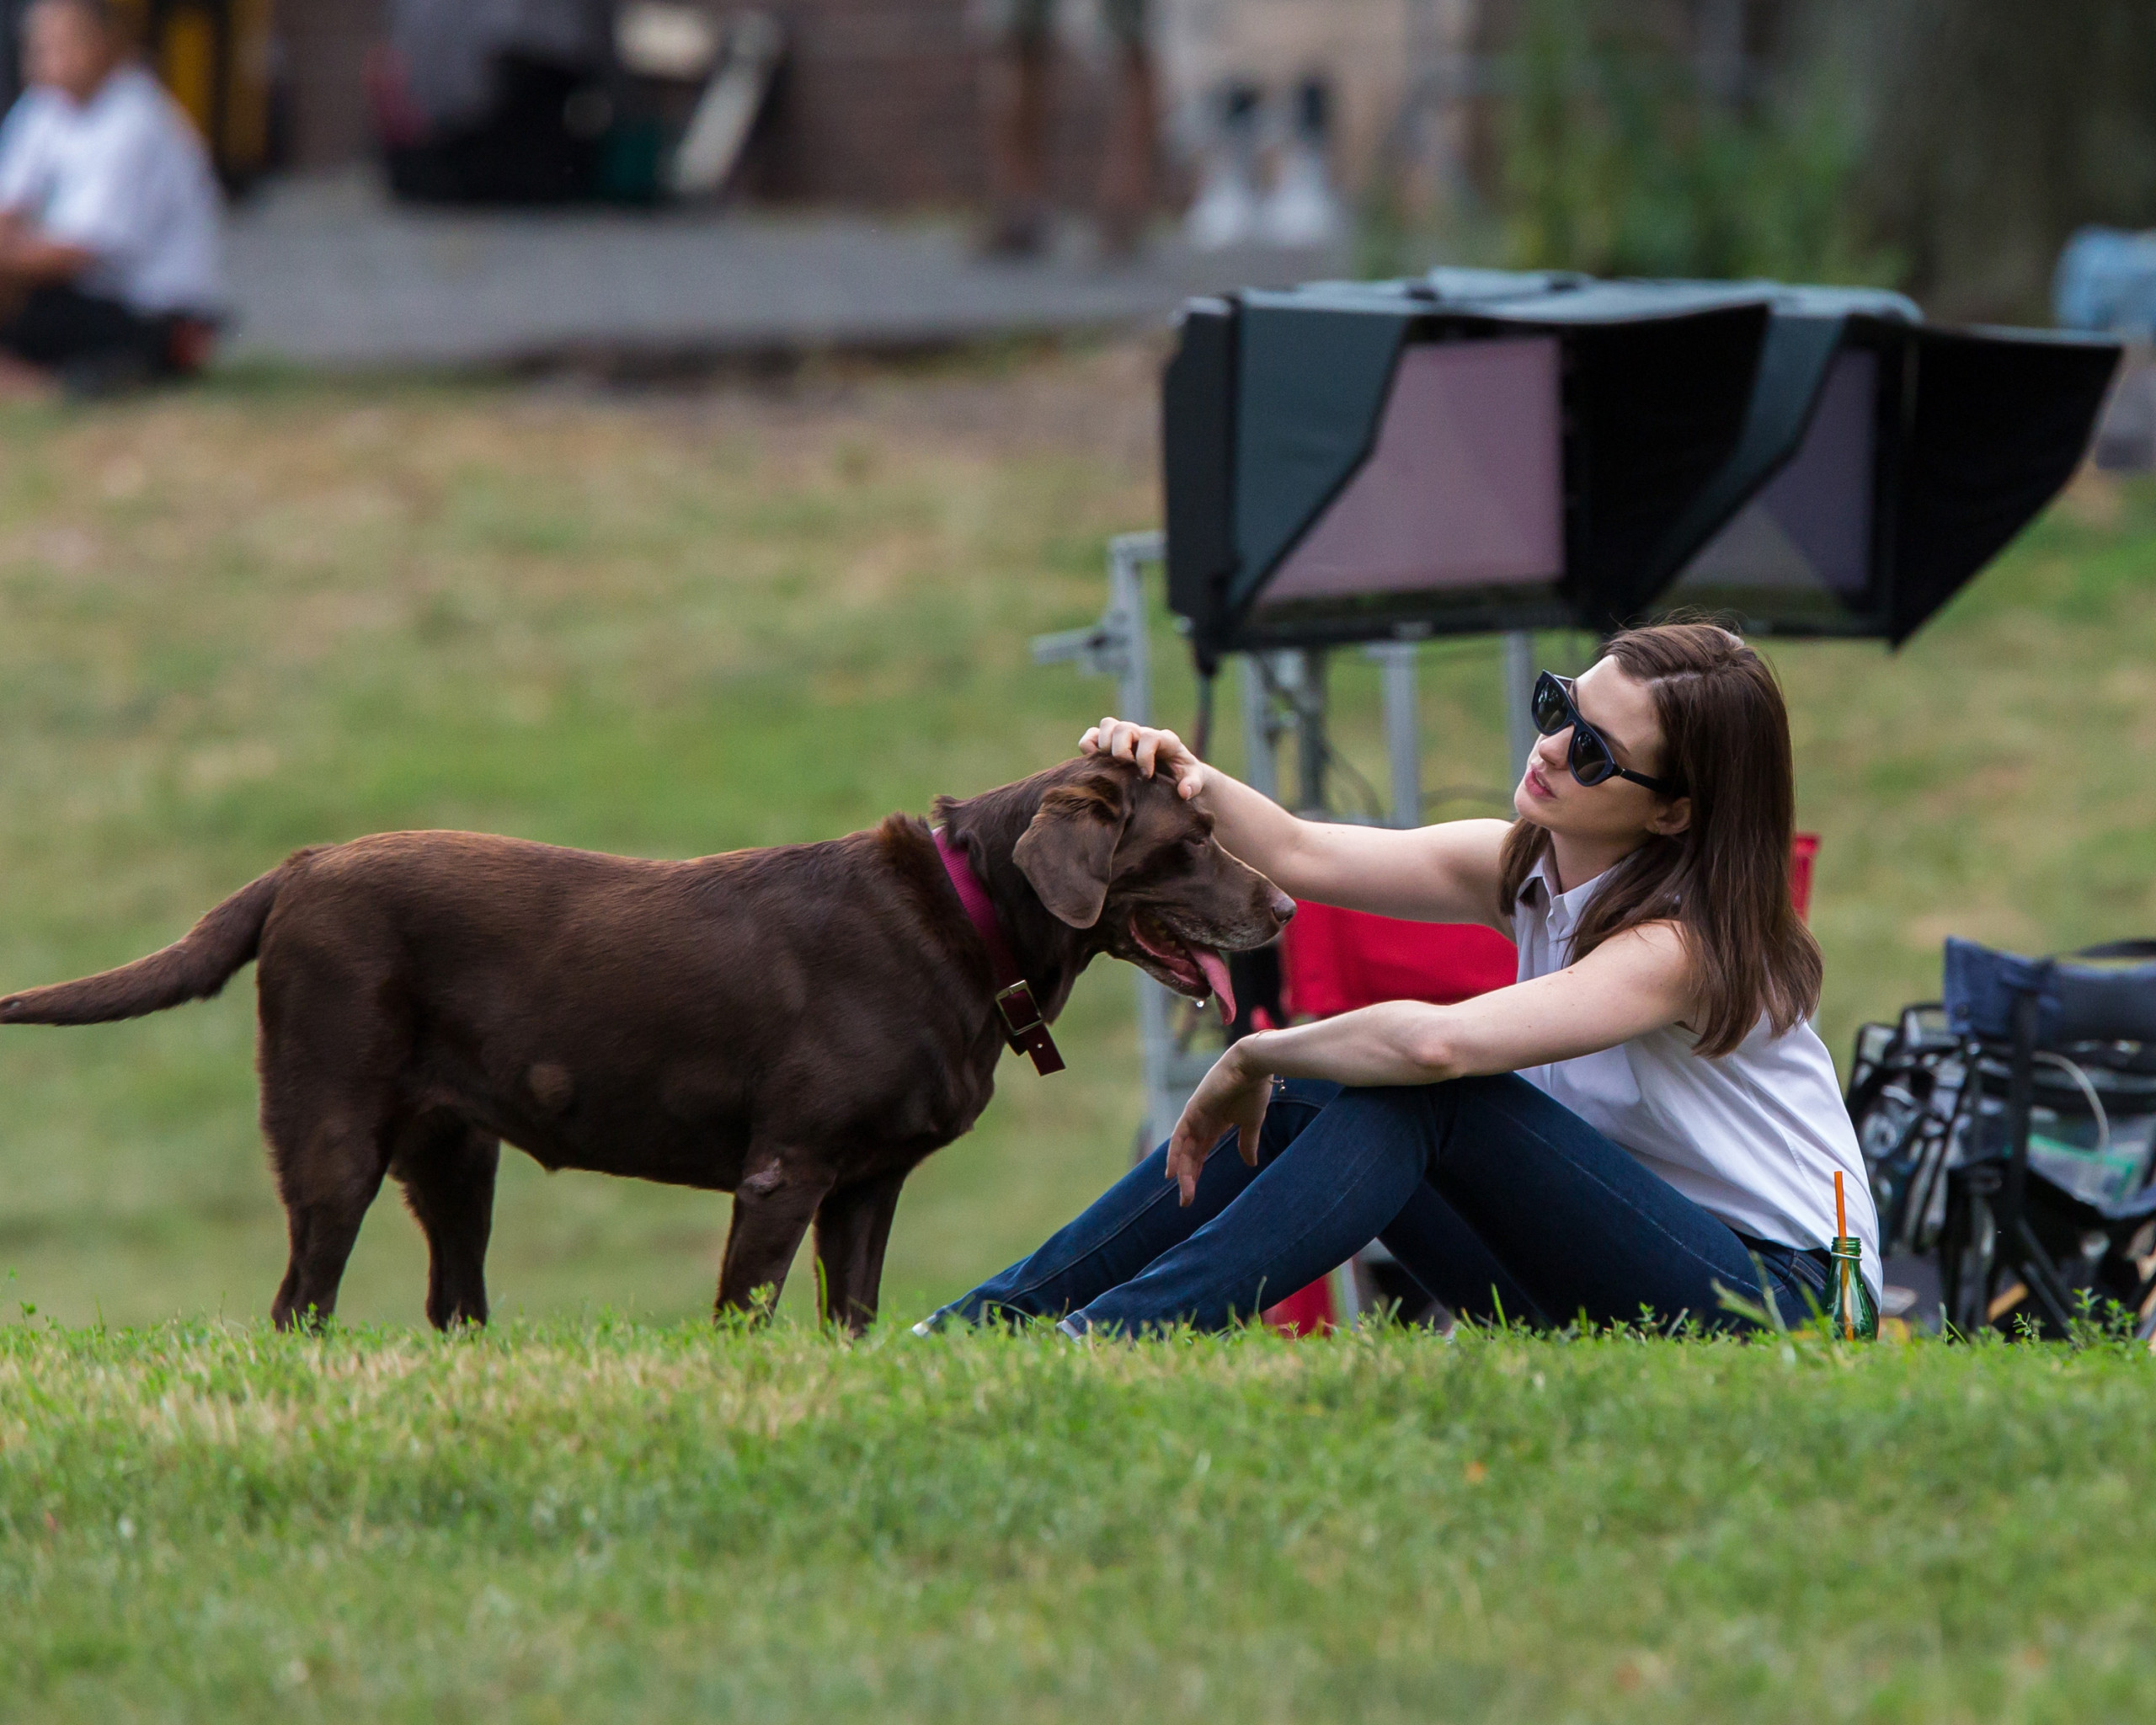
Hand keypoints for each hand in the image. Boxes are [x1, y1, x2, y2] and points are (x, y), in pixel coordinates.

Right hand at [1081, 717, 1207, 803]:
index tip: (1147, 775)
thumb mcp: (1195, 780)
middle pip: (1124, 727)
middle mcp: (1144, 734)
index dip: (1144, 755)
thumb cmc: (1185, 776)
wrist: (1176, 774)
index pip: (1150, 736)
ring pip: (1107, 725)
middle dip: (1121, 750)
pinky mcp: (1112, 744)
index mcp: (1165, 740)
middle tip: (1126, 769)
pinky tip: (1094, 763)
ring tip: (1111, 766)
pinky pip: (1092, 735)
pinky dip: (1088, 745)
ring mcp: (1127, 737)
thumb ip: (1193, 784)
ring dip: (1104, 745)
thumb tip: (1184, 792)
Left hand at [1164, 1041, 1273, 1205]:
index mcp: (1214, 1125)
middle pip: (1190, 1156)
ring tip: (1183, 1194)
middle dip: (1188, 1179)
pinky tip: (1172, 1173)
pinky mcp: (1193, 1110)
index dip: (1195, 1174)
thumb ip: (1248, 1143)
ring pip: (1183, 1149)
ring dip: (1182, 1172)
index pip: (1200, 1154)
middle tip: (1186, 1203)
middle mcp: (1201, 1122)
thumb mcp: (1251, 1124)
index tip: (1192, 1197)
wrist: (1254, 1065)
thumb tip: (1251, 1164)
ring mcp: (1195, 1116)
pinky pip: (1180, 1136)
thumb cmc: (1255, 1089)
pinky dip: (1175, 1154)